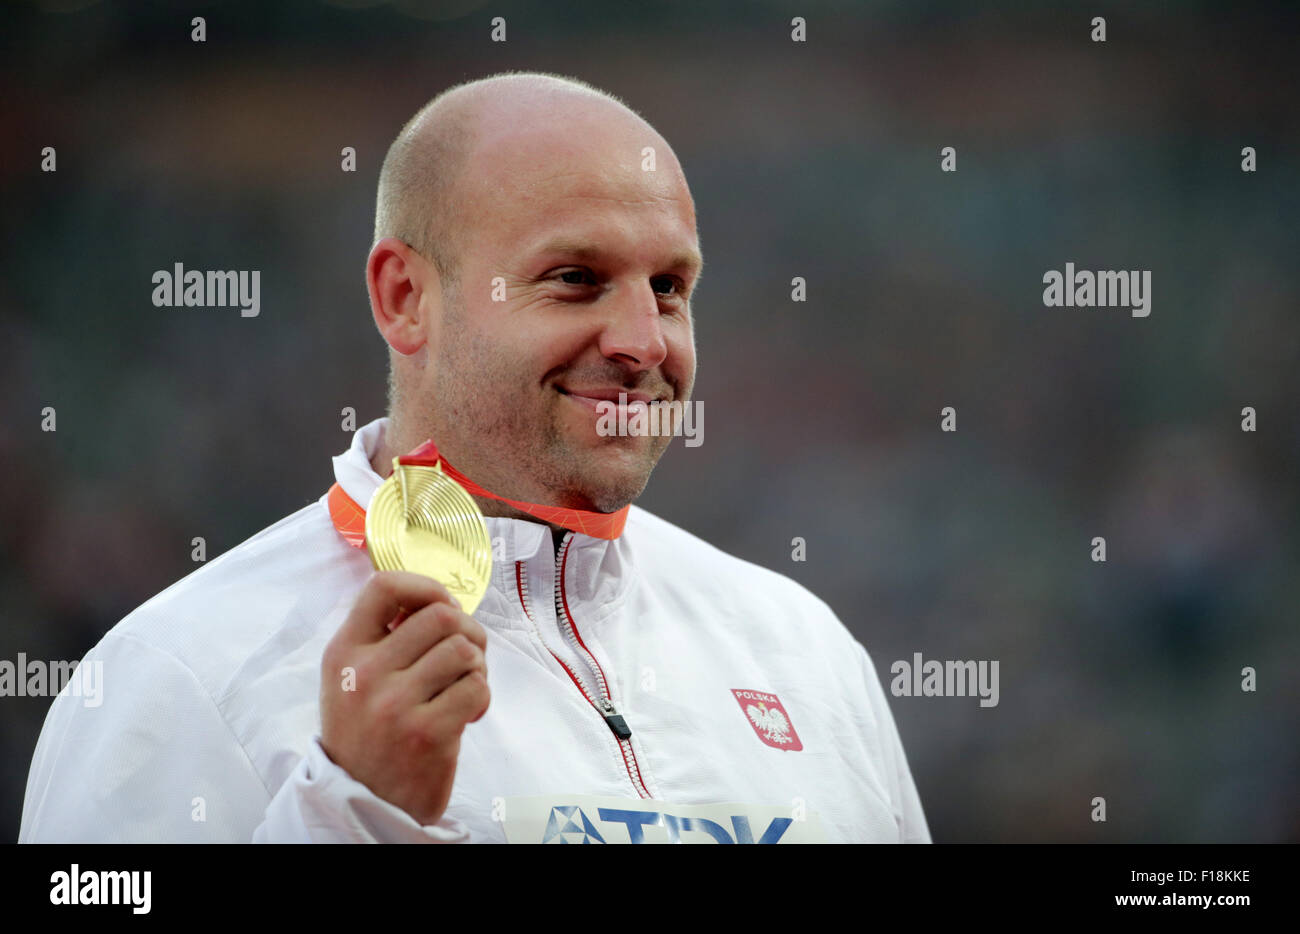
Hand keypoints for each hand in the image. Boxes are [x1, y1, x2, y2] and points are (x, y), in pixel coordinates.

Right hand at [319, 570, 489, 825]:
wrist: (362, 802)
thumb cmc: (367, 733)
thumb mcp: (353, 679)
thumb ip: (384, 639)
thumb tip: (441, 603)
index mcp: (344, 652)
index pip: (383, 587)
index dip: (425, 587)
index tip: (443, 605)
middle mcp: (365, 674)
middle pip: (440, 616)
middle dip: (467, 630)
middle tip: (466, 655)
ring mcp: (395, 704)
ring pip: (463, 650)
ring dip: (476, 667)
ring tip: (464, 687)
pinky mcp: (427, 733)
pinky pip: (476, 688)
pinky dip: (481, 697)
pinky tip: (467, 713)